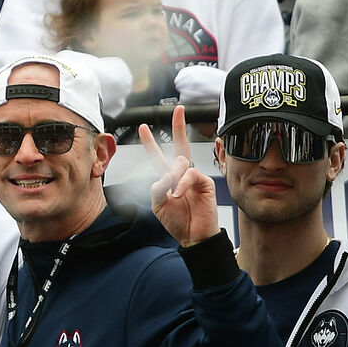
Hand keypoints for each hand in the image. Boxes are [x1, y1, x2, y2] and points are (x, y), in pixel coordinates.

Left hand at [138, 104, 220, 244]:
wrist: (193, 236)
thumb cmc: (178, 221)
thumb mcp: (158, 204)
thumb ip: (157, 188)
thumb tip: (166, 175)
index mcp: (168, 179)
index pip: (159, 156)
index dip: (150, 142)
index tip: (143, 128)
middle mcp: (181, 175)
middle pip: (180, 146)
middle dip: (179, 126)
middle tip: (178, 110)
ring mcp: (193, 177)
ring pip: (180, 163)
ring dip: (173, 176)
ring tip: (174, 194)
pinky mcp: (205, 182)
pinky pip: (190, 175)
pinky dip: (182, 184)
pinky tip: (179, 195)